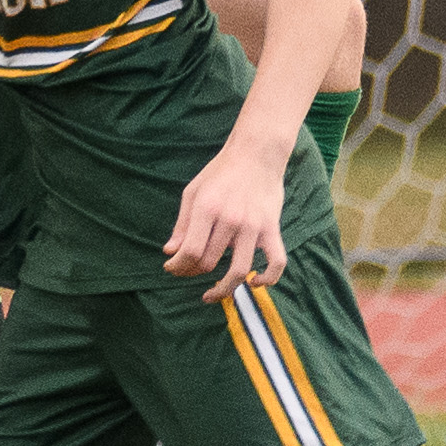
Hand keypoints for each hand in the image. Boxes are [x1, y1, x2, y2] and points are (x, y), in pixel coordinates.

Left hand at [163, 134, 288, 302]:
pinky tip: (255, 282)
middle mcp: (230, 219)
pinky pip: (276, 262)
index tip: (172, 268)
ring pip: (238, 271)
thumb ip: (182, 224)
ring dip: (225, 289)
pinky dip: (268, 279)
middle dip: (193, 273)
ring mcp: (253, 226)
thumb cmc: (221, 171)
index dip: (177, 266)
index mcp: (207, 208)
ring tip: (214, 293)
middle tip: (189, 271)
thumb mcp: (194, 191)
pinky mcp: (272, 228)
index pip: (189, 251)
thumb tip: (170, 252)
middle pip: (209, 262)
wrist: (257, 152)